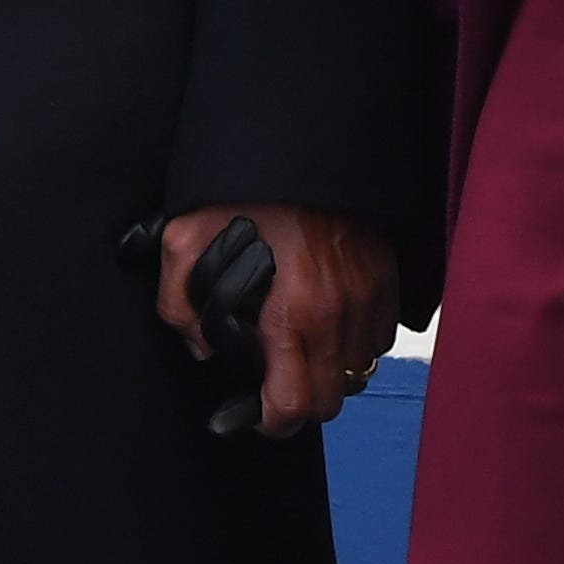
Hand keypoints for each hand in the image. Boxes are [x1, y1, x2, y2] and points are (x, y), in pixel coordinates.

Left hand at [160, 204, 398, 435]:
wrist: (306, 142)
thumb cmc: (245, 189)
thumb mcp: (183, 238)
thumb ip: (177, 303)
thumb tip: (199, 346)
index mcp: (291, 314)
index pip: (292, 406)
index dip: (268, 421)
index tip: (253, 414)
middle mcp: (338, 316)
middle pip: (327, 401)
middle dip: (297, 403)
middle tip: (272, 384)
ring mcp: (368, 300)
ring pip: (356, 372)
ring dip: (327, 373)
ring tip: (298, 350)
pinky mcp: (386, 280)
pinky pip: (377, 337)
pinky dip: (353, 342)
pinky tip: (325, 321)